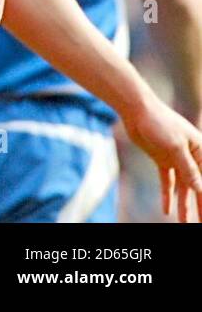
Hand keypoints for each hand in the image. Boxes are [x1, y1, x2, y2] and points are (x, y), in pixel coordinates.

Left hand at [122, 98, 201, 222]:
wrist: (136, 109)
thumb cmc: (159, 122)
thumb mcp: (175, 146)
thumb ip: (188, 168)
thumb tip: (200, 189)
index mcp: (200, 152)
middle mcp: (191, 157)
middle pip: (198, 186)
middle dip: (200, 205)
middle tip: (199, 223)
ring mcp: (176, 159)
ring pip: (183, 187)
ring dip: (183, 204)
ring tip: (184, 222)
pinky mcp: (162, 159)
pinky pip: (167, 182)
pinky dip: (167, 195)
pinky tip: (166, 210)